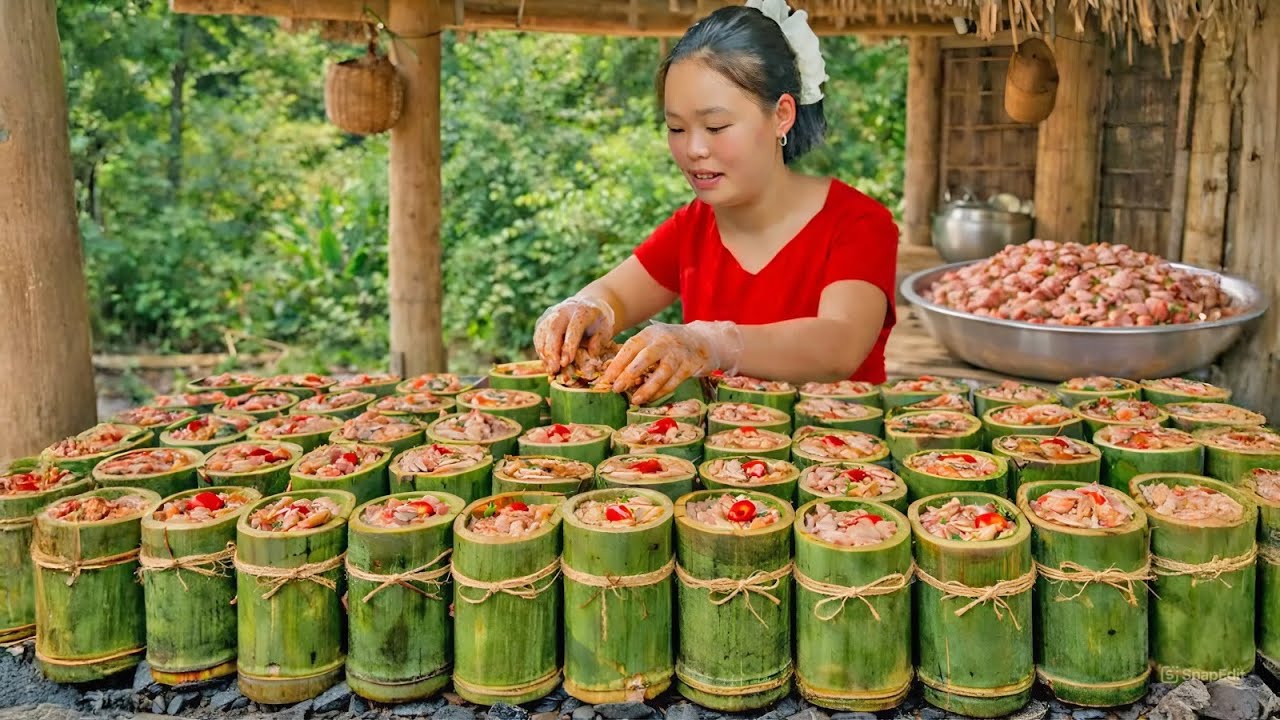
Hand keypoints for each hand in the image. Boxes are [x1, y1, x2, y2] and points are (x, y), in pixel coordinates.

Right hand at [533, 296, 616, 373]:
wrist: (587, 306)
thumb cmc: (598, 323)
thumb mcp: (605, 331)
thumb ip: (598, 342)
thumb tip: (591, 353)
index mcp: (582, 311)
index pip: (573, 328)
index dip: (569, 346)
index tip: (566, 363)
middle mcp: (563, 310)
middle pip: (553, 329)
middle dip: (552, 351)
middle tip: (554, 369)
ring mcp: (550, 314)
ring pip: (542, 333)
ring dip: (544, 354)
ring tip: (551, 369)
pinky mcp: (542, 321)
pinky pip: (538, 337)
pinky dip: (541, 351)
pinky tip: (547, 363)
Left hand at [601, 320, 743, 404]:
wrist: (704, 340)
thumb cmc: (670, 344)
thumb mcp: (652, 341)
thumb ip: (635, 353)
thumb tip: (610, 371)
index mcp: (650, 333)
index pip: (630, 347)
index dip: (617, 363)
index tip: (606, 378)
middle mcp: (664, 341)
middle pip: (645, 358)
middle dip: (629, 374)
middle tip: (617, 388)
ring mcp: (679, 353)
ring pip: (661, 372)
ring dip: (647, 388)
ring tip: (635, 399)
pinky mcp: (690, 365)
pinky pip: (674, 381)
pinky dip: (661, 391)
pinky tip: (651, 398)